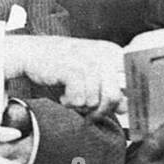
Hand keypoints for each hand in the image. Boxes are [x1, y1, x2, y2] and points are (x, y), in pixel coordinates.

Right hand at [3, 35, 125, 119]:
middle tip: (88, 111)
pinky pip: (79, 100)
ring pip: (95, 101)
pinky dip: (70, 103)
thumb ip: (109, 87)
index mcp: (113, 52)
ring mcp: (88, 61)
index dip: (125, 99)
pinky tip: (63, 96)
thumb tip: (125, 106)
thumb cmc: (63, 63)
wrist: (32, 53)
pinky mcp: (72, 68)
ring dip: (81, 107)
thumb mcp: (90, 73)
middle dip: (100, 110)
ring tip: (71, 98)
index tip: (117, 109)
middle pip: (114, 96)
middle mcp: (104, 54)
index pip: (131, 81)